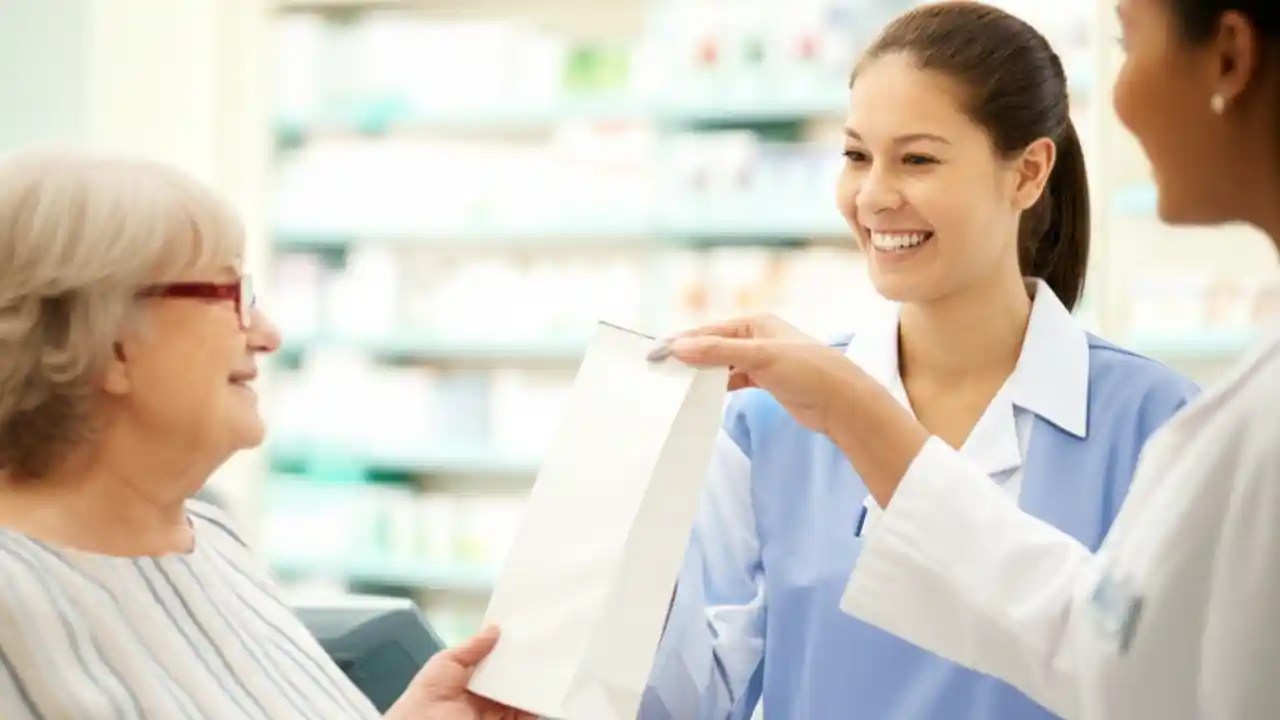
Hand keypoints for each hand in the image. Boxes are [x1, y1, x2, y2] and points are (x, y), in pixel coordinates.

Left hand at [386, 627, 533, 719]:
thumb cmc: (428, 695)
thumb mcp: (446, 662)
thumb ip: (471, 647)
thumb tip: (494, 628)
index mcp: (468, 682)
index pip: (494, 665)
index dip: (507, 651)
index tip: (524, 635)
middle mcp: (483, 699)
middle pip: (510, 680)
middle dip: (524, 665)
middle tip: (542, 647)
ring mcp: (494, 714)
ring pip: (520, 697)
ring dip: (532, 683)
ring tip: (548, 665)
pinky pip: (524, 714)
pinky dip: (535, 705)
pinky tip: (543, 690)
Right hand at [648, 314, 856, 434]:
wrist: (842, 403)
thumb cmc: (806, 371)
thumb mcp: (759, 357)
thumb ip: (718, 352)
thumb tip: (678, 347)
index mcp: (756, 322)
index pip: (710, 331)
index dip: (682, 341)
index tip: (656, 353)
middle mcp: (756, 338)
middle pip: (713, 347)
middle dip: (689, 357)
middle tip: (659, 371)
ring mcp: (761, 361)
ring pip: (722, 365)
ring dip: (702, 374)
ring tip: (676, 386)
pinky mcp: (766, 382)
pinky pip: (733, 380)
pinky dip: (718, 386)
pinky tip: (703, 395)